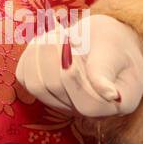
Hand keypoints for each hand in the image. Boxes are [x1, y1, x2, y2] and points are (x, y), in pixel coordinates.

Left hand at [15, 13, 142, 117]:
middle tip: (62, 31)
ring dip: (38, 53)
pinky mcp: (47, 94)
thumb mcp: (114, 49)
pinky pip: (25, 78)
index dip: (73, 76)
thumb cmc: (116, 42)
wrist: (106, 40)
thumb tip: (112, 97)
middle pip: (56, 90)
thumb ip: (106, 71)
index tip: (71, 43)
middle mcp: (91, 112)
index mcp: (118, 103)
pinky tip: (44, 40)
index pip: (88, 104)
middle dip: (53, 54)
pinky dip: (29, 56)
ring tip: (54, 34)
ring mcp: (67, 105)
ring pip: (36, 85)